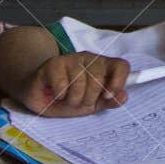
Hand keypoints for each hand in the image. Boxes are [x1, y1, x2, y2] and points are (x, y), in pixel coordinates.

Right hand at [15, 53, 129, 116]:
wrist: (40, 95)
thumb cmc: (69, 98)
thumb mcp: (92, 104)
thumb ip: (109, 101)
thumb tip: (124, 97)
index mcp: (104, 67)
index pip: (121, 66)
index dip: (118, 82)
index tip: (107, 96)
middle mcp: (91, 59)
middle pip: (98, 78)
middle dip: (89, 98)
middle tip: (79, 103)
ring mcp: (72, 59)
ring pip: (80, 81)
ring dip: (73, 99)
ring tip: (66, 100)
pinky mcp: (54, 63)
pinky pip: (62, 83)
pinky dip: (60, 94)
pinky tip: (56, 94)